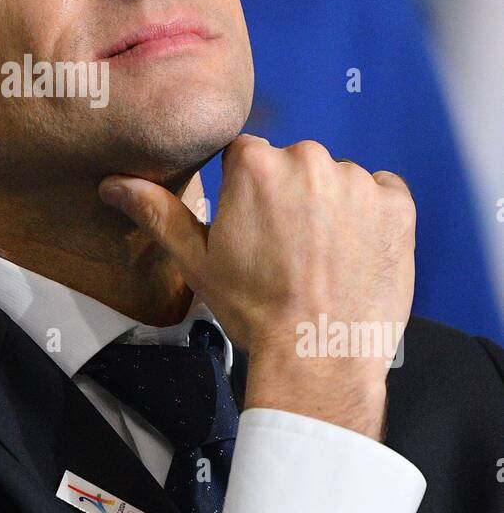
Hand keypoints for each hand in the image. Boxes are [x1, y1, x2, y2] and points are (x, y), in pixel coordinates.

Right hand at [99, 136, 415, 438]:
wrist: (320, 357)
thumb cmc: (255, 310)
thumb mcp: (196, 261)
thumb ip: (157, 212)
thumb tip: (113, 183)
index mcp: (256, 164)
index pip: (246, 155)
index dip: (247, 195)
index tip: (252, 230)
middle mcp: (309, 159)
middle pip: (293, 165)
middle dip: (290, 198)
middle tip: (286, 251)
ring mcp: (358, 181)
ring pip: (336, 180)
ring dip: (331, 208)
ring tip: (322, 259)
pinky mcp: (398, 205)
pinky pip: (382, 193)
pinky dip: (371, 217)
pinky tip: (354, 255)